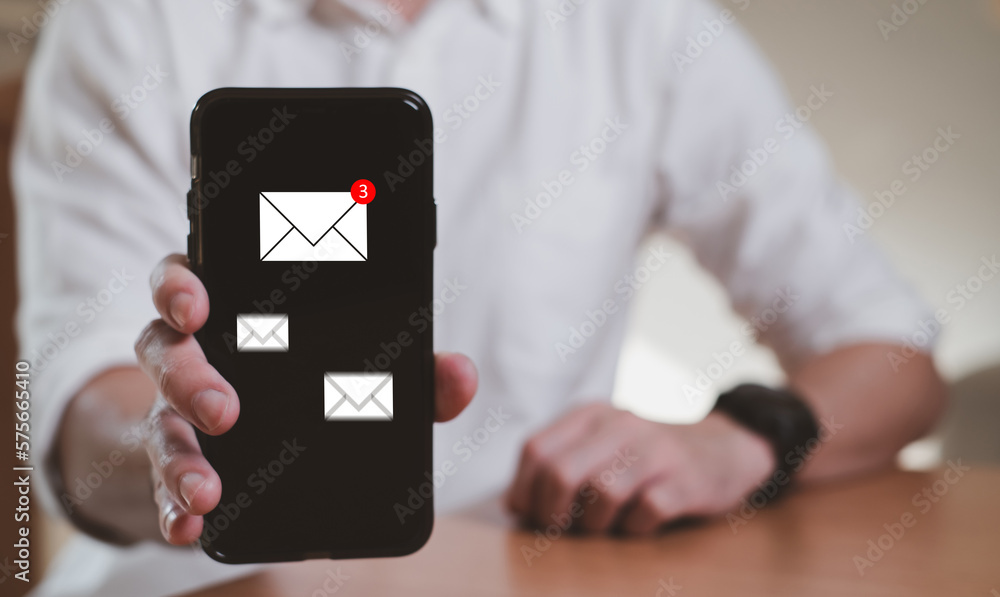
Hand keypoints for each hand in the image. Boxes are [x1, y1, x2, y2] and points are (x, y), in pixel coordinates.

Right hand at [136, 254, 477, 544]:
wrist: (254, 442)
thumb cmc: (311, 388)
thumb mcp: (361, 374)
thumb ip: (410, 371)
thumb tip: (460, 375)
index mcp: (232, 315)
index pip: (189, 280)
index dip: (181, 285)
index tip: (198, 304)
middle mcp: (193, 357)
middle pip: (166, 350)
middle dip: (190, 378)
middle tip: (226, 410)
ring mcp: (176, 412)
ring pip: (160, 422)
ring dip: (181, 457)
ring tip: (208, 489)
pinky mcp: (176, 465)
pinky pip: (162, 484)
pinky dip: (172, 508)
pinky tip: (191, 526)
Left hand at [506, 402, 774, 533]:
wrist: (725, 450)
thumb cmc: (647, 459)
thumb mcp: (600, 446)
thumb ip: (557, 465)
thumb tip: (510, 505)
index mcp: (591, 414)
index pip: (536, 449)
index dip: (523, 490)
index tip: (528, 514)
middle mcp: (621, 425)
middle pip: (561, 472)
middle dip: (552, 513)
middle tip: (561, 530)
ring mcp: (656, 450)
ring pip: (601, 493)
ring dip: (594, 524)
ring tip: (603, 527)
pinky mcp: (685, 480)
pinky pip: (644, 513)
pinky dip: (634, 529)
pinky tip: (639, 524)